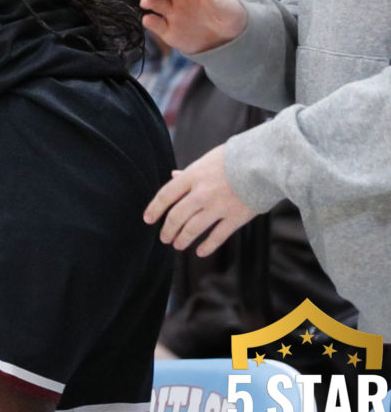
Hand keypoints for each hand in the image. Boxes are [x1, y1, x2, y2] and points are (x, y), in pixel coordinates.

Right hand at [140, 0, 248, 55]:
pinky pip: (156, 24)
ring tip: (146, 3)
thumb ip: (216, 1)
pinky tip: (148, 21)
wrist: (228, 39)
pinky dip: (149, 21)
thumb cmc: (230, 17)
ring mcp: (171, 12)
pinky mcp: (167, 29)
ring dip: (148, 0)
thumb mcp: (230, 10)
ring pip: (154, 2)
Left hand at [144, 146, 259, 256]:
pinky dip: (207, 246)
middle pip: (177, 216)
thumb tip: (173, 176)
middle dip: (168, 230)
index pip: (166, 195)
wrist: (264, 163)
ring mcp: (218, 207)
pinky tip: (200, 252)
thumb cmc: (233, 159)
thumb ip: (190, 172)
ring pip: (193, 229)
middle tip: (164, 238)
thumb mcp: (206, 160)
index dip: (154, 209)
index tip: (148, 220)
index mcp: (192, 176)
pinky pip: (218, 236)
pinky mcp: (235, 218)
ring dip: (183, 239)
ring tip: (177, 245)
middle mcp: (202, 193)